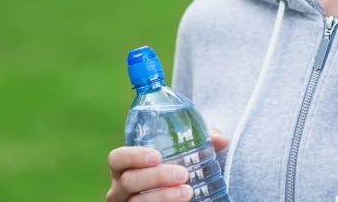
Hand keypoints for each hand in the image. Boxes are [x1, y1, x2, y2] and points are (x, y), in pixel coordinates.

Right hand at [106, 127, 228, 200]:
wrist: (181, 193)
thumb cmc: (177, 168)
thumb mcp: (186, 153)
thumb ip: (202, 141)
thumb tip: (220, 140)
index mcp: (126, 167)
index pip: (117, 158)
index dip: (133, 156)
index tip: (157, 156)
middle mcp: (120, 189)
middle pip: (129, 182)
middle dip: (156, 177)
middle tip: (183, 174)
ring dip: (162, 197)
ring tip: (188, 192)